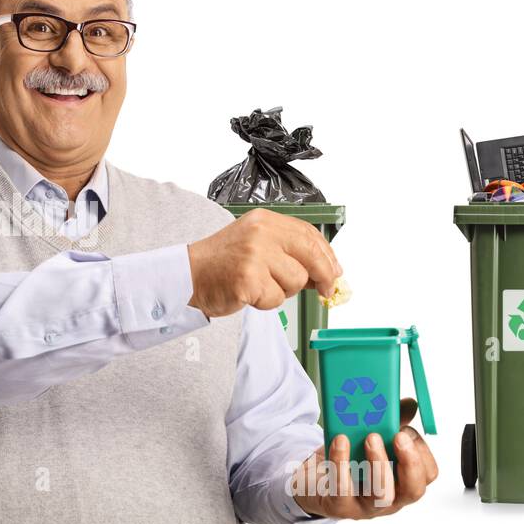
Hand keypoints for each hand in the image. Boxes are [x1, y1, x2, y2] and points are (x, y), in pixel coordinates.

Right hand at [187, 208, 341, 316]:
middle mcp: (261, 233)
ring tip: (260, 285)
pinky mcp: (248, 280)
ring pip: (295, 281)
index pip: (309, 235)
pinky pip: (276, 298)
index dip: (327, 256)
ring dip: (283, 291)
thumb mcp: (256, 243)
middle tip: (324, 289)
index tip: (335, 271)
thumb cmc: (222, 262)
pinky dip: (266, 302)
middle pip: (311, 256)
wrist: (188, 275)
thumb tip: (327, 270)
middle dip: (323, 276)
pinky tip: (249, 293)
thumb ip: (288, 250)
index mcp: (265, 220)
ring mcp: (254, 256)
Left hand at [290, 398, 438, 519]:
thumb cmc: (349, 461)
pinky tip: (340, 441)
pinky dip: (342, 462)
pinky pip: (343, 489)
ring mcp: (366, 506)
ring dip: (378, 461)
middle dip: (410, 462)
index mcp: (402, 482)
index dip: (422, 453)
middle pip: (413, 490)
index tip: (407, 432)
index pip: (427, 475)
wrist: (314, 481)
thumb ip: (392, 422)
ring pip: (381, 493)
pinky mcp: (340, 506)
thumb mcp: (371, 439)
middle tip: (399, 436)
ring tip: (371, 436)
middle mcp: (390, 499)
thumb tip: (411, 403)